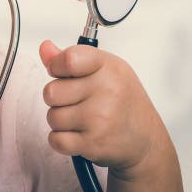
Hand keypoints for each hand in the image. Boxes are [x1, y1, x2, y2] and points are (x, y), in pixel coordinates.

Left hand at [38, 40, 167, 178]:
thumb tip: (45, 48)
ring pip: (52, 117)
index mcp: (108, 67)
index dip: (56, 67)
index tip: (60, 72)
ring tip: (83, 119)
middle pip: (51, 91)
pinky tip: (79, 135)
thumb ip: (71, 59)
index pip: (68, 59)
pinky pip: (55, 140)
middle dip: (58, 99)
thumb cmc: (123, 102)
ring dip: (61, 121)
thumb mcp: (104, 70)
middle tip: (78, 101)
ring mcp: (100, 118)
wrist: (146, 140)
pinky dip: (62, 140)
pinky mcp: (93, 143)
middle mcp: (106, 91)